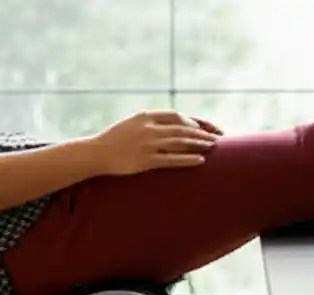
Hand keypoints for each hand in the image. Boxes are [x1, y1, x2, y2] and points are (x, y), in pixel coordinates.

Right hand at [89, 110, 221, 175]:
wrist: (95, 154)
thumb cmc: (114, 140)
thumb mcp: (132, 124)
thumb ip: (150, 122)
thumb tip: (171, 125)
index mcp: (146, 116)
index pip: (177, 115)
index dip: (194, 121)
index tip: (206, 128)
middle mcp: (148, 128)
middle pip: (182, 127)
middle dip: (202, 132)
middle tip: (218, 137)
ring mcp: (147, 144)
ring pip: (180, 142)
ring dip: (199, 143)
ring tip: (213, 147)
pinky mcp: (145, 161)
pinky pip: (171, 160)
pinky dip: (187, 159)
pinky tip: (200, 161)